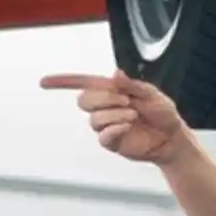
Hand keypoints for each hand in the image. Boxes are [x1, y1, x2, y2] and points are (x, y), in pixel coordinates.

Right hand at [41, 70, 190, 163]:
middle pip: (83, 99)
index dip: (62, 82)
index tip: (43, 82)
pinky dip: (114, 128)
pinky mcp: (112, 141)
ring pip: (94, 118)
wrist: (172, 137)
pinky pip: (102, 135)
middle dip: (103, 98)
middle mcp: (106, 107)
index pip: (82, 83)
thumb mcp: (152, 94)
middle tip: (126, 101)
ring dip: (114, 114)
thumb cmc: (163, 113)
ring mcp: (107, 125)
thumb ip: (131, 85)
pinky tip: (127, 126)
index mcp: (113, 90)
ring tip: (133, 115)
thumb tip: (115, 74)